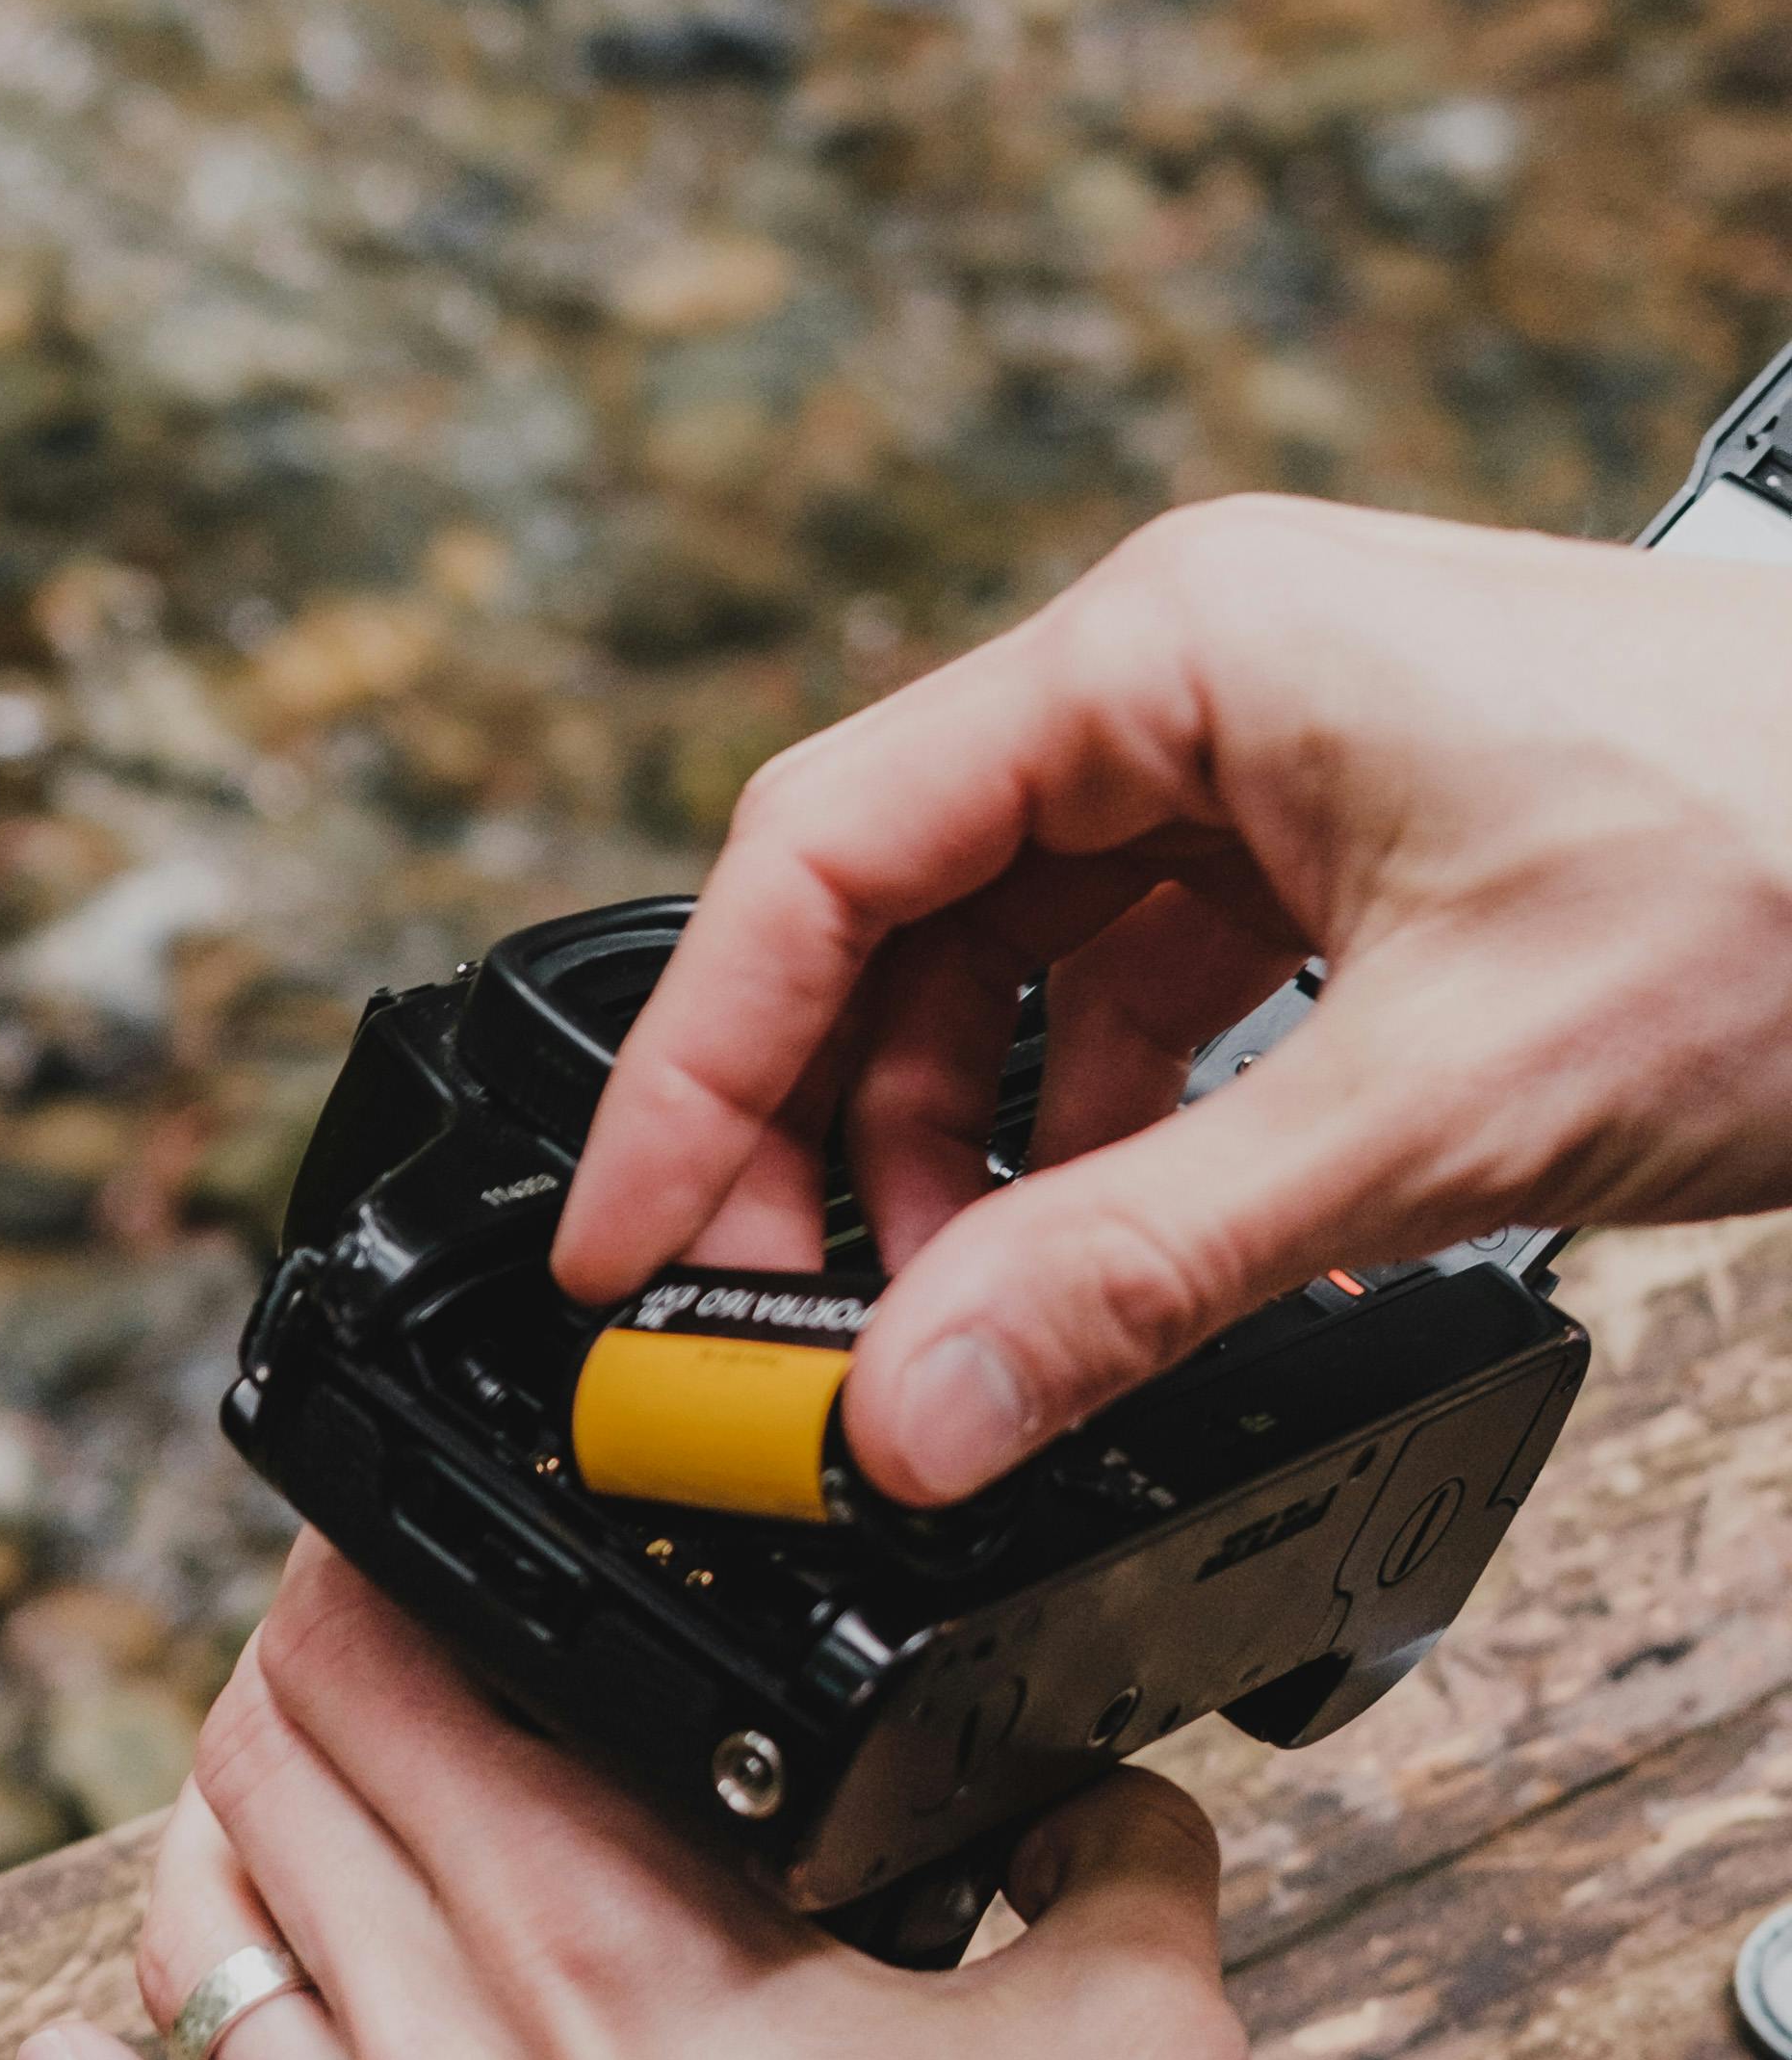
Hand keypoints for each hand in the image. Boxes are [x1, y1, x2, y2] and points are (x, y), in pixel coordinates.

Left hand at [19, 1540, 1290, 2059]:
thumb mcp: (1143, 2050)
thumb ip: (1108, 1861)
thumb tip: (1096, 1788)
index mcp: (611, 1953)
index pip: (383, 1673)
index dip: (368, 1561)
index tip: (407, 1523)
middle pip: (262, 1788)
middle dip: (292, 1673)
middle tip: (360, 1631)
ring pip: (196, 1968)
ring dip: (215, 1850)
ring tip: (266, 1793)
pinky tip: (84, 2057)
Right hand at [545, 497, 1791, 1500]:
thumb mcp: (1443, 1109)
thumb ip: (1153, 1268)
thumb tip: (922, 1408)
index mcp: (1170, 651)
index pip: (819, 853)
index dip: (691, 1072)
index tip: (615, 1258)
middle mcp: (1194, 679)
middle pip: (896, 919)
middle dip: (819, 1146)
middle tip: (767, 1352)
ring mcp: (1274, 761)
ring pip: (1020, 976)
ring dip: (968, 1167)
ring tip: (953, 1348)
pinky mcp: (1352, 856)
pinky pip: (1152, 1003)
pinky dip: (1106, 1148)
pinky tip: (1104, 1279)